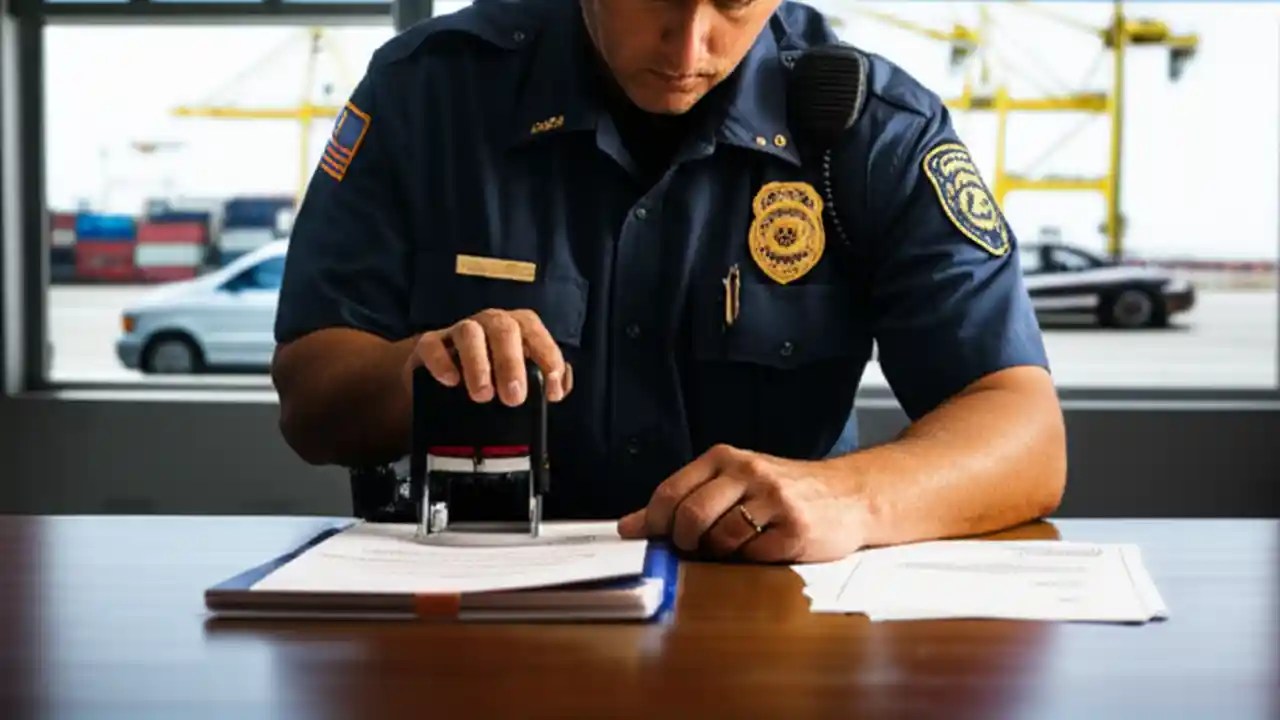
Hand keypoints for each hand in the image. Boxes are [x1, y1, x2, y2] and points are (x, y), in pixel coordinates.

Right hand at [408, 308, 572, 405]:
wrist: (442, 380)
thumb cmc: (493, 377)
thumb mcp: (523, 379)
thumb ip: (548, 380)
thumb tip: (560, 386)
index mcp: (517, 327)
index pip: (535, 331)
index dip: (547, 358)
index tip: (550, 392)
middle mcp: (490, 323)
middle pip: (504, 329)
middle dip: (511, 363)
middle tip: (513, 398)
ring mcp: (458, 331)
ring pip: (469, 333)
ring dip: (478, 363)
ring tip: (482, 395)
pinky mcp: (429, 344)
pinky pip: (432, 344)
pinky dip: (441, 361)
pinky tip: (450, 381)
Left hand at [617, 444, 867, 562]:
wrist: (849, 495)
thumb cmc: (781, 492)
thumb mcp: (731, 483)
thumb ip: (682, 500)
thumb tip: (627, 525)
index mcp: (725, 457)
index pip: (670, 492)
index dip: (652, 522)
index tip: (647, 538)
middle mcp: (748, 471)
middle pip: (691, 516)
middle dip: (685, 542)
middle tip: (695, 548)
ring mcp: (774, 499)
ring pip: (721, 539)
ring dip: (720, 553)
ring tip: (737, 544)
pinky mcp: (795, 529)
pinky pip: (753, 556)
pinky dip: (751, 559)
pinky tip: (765, 547)